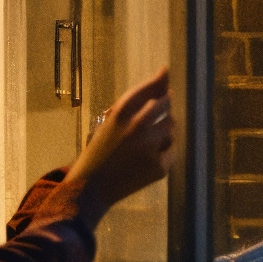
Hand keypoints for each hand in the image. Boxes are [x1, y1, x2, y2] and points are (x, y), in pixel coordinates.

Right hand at [70, 67, 173, 223]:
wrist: (91, 188)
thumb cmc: (100, 152)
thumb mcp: (110, 122)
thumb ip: (135, 103)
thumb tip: (164, 78)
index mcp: (120, 114)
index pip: (148, 89)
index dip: (160, 81)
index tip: (165, 72)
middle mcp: (137, 127)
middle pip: (166, 105)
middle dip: (163, 109)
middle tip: (151, 121)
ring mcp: (150, 148)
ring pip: (171, 128)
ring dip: (164, 132)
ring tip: (145, 144)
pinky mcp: (159, 167)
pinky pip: (172, 151)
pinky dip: (164, 153)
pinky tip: (146, 161)